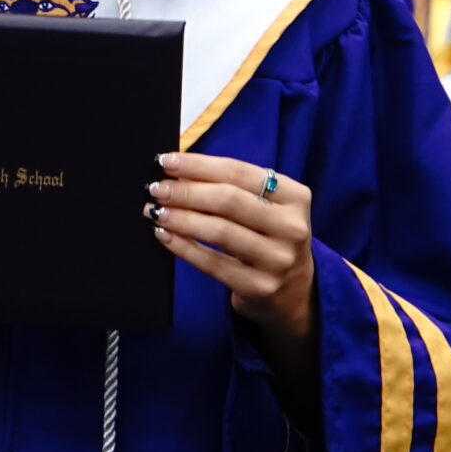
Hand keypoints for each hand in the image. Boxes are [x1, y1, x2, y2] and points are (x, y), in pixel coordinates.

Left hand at [147, 153, 316, 343]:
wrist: (294, 291)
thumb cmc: (268, 236)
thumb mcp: (265, 207)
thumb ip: (232, 187)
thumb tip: (178, 171)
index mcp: (295, 197)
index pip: (239, 172)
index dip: (199, 165)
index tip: (167, 160)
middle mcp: (291, 227)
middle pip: (229, 200)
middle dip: (186, 191)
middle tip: (157, 188)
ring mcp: (278, 260)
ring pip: (220, 231)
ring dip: (181, 218)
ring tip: (155, 211)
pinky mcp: (259, 287)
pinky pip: (213, 264)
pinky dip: (184, 247)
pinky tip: (165, 235)